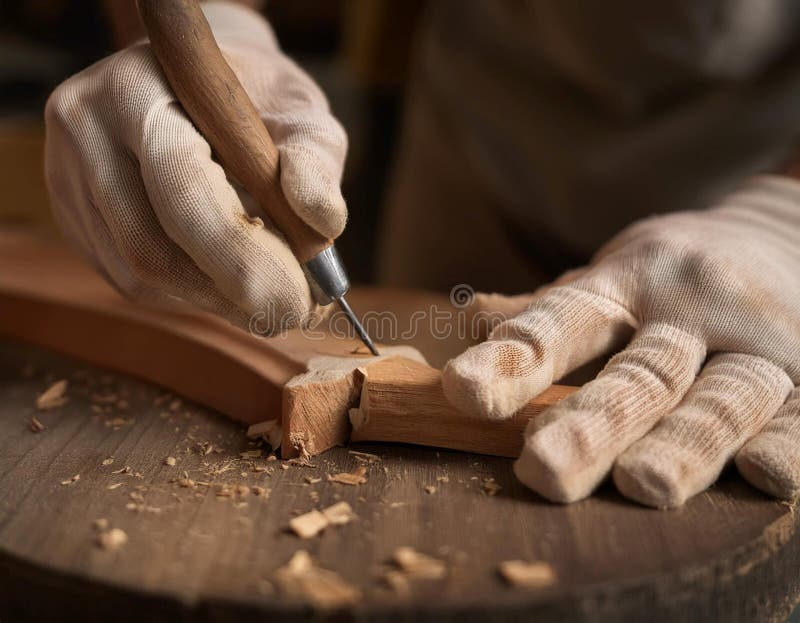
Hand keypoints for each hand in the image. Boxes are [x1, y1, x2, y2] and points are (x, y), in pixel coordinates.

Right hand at [44, 3, 346, 331]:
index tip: (300, 300)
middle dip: (232, 293)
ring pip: (138, 273)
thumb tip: (323, 221)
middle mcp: (86, 129)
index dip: (243, 257)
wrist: (199, 84)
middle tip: (291, 315)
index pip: (182, 189)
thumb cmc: (257, 99)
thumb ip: (316, 160)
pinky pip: (128, 279)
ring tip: (269, 302)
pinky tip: (228, 287)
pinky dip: (189, 295)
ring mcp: (68, 175)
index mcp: (138, 88)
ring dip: (214, 303)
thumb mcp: (301, 111)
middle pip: (150, 245)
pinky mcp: (72, 214)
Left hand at [443, 176, 799, 507]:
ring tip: (644, 486)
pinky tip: (764, 476)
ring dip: (684, 444)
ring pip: (721, 399)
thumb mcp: (605, 281)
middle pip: (641, 372)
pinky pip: (798, 418)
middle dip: (594, 421)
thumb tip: (470, 321)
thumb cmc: (668, 277)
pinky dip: (785, 445)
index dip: (515, 359)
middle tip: (543, 468)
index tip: (464, 392)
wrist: (779, 237)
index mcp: (627, 283)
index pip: (564, 322)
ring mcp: (756, 343)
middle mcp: (692, 308)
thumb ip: (545, 313)